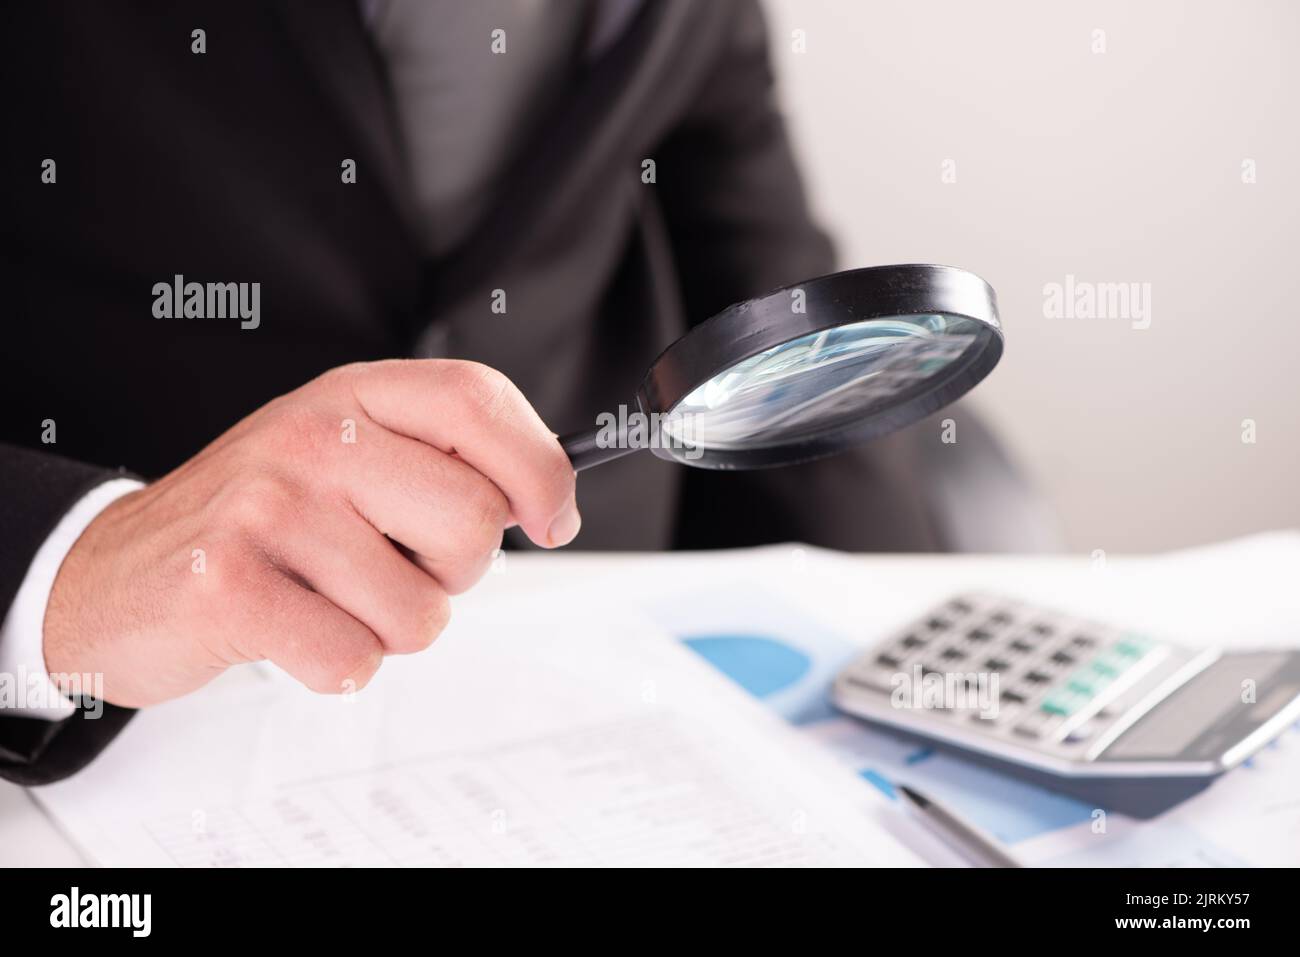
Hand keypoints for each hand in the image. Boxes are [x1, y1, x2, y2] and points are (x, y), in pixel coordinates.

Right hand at [43, 360, 578, 706]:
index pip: (479, 401)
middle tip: (392, 566)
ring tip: (325, 595)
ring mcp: (266, 507)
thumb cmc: (259, 522)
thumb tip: (551, 503)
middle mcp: (311, 436)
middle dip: (453, 572)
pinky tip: (290, 630)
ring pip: (421, 612)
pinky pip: (353, 659)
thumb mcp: (347, 457)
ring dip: (388, 628)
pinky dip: (335, 665)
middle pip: (472, 523)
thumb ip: (441, 462)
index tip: (551, 520)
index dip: (541, 468)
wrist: (115, 573)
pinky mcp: (228, 585)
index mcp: (351, 396)